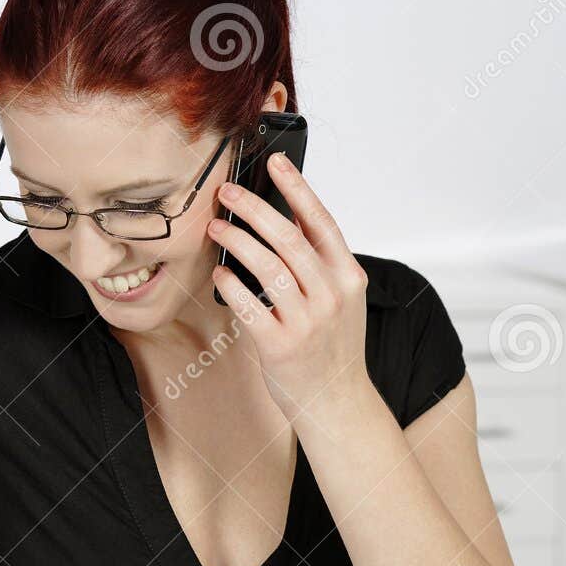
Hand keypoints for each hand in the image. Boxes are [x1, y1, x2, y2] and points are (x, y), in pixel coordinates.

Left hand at [208, 153, 374, 419]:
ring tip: (216, 228)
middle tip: (226, 193)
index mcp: (349, 277)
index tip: (274, 162)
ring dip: (236, 240)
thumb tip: (284, 219)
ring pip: (267, 267)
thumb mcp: (342, 299)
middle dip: (252, 208)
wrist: (338, 403)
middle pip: (288, 238)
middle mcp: (332, 295)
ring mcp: (308, 322)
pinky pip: (249, 306)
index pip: (321, 222)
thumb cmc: (333, 347)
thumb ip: (321, 263)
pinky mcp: (281, 346)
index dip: (297, 188)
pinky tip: (221, 273)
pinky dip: (231, 284)